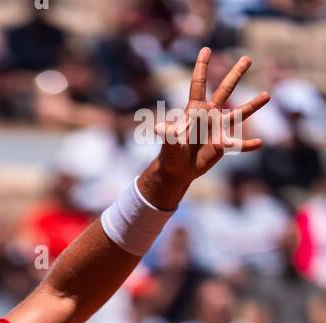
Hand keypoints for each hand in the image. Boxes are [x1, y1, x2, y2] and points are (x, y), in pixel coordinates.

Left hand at [156, 47, 269, 188]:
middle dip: (235, 74)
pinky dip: (248, 145)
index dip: (201, 67)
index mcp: (195, 109)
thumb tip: (158, 128)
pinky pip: (238, 145)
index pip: (198, 84)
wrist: (178, 169)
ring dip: (252, 105)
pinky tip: (260, 143)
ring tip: (267, 95)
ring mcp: (218, 128)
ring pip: (238, 114)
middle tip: (247, 58)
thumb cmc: (171, 153)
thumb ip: (168, 135)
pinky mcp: (223, 145)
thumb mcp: (169, 144)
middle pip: (225, 90)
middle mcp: (210, 114)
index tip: (206, 50)